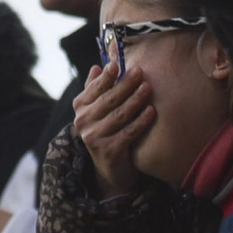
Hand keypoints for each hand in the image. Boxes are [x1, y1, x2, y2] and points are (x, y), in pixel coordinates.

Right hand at [72, 65, 156, 197]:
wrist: (110, 168)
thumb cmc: (107, 132)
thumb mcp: (98, 111)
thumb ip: (96, 90)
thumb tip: (97, 67)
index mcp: (80, 108)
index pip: (94, 88)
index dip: (106, 76)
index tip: (117, 64)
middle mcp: (83, 122)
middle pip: (108, 100)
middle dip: (125, 84)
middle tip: (140, 71)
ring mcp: (95, 137)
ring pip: (119, 114)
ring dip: (135, 99)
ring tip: (148, 87)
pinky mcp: (109, 150)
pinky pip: (129, 132)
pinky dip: (141, 121)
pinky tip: (152, 111)